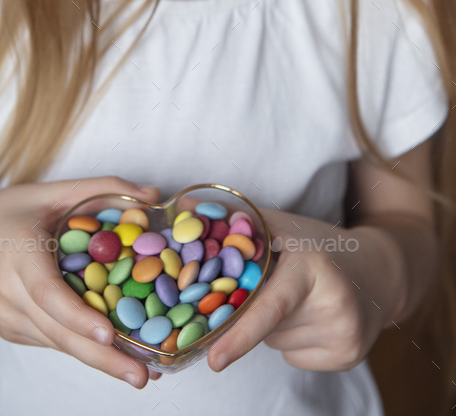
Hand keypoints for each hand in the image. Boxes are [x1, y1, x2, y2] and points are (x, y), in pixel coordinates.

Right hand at [0, 176, 161, 387]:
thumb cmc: (7, 212)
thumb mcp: (50, 191)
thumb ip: (102, 189)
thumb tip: (154, 196)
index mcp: (18, 253)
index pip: (48, 292)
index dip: (78, 315)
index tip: (108, 333)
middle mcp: (7, 291)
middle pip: (57, 331)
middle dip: (102, 357)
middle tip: (142, 374)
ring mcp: (5, 316)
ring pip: (56, 343)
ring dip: (97, 360)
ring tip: (139, 371)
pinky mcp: (8, 329)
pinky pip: (50, 340)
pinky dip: (80, 347)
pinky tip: (112, 355)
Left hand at [207, 208, 405, 372]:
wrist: (380, 270)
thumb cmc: (319, 245)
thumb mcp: (282, 225)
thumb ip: (234, 219)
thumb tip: (183, 204)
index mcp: (312, 266)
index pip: (270, 306)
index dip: (240, 333)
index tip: (213, 359)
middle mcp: (333, 303)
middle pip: (265, 326)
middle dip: (257, 307)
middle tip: (276, 283)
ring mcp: (344, 334)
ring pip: (276, 342)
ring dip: (275, 324)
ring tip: (300, 296)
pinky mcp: (349, 357)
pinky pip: (294, 356)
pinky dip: (292, 339)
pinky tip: (312, 315)